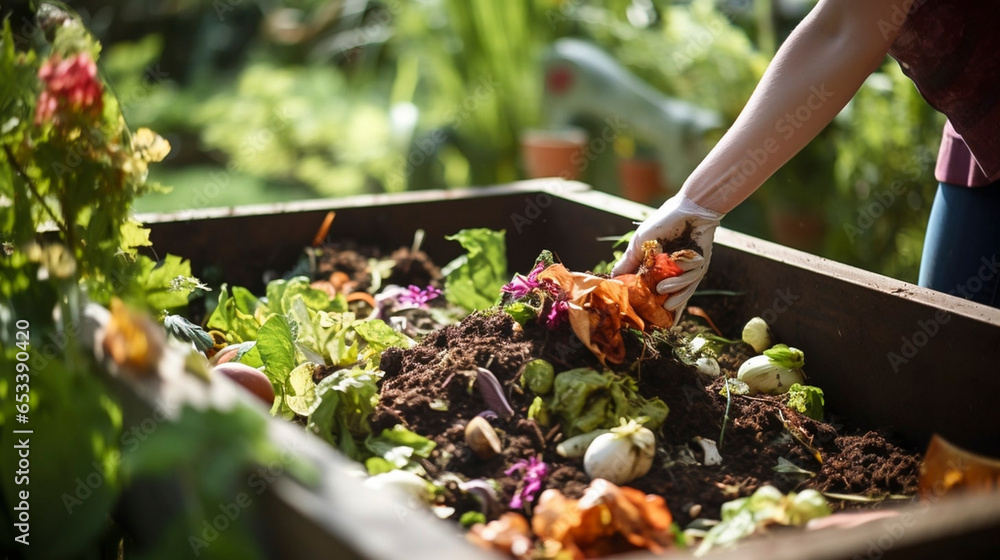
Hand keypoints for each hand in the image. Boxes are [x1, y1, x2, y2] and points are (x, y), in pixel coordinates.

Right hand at [611, 194, 722, 314]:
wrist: (689, 211)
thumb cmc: (662, 224)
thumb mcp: (639, 246)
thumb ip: (627, 264)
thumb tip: (611, 281)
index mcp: (655, 270)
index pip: (648, 292)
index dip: (642, 304)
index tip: (633, 314)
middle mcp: (670, 275)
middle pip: (666, 299)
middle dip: (658, 310)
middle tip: (649, 317)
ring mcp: (685, 273)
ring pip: (679, 292)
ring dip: (672, 293)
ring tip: (661, 291)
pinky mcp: (699, 269)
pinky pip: (691, 282)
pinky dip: (683, 282)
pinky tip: (674, 279)